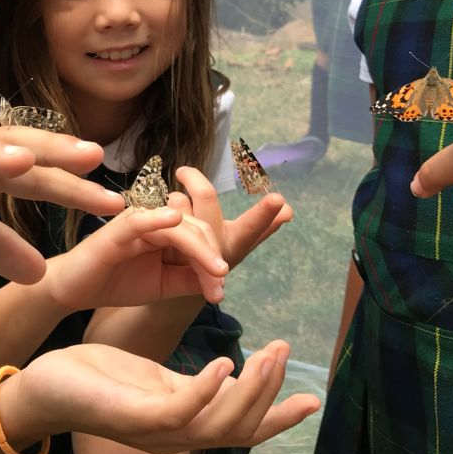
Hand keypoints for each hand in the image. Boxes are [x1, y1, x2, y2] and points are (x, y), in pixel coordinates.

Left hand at [9, 341, 320, 449]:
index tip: (313, 397)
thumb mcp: (153, 378)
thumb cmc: (96, 378)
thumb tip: (230, 372)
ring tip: (272, 353)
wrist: (43, 385)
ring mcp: (154, 429)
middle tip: (288, 352)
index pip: (242, 426)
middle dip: (272, 396)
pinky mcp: (132, 416)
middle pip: (240, 429)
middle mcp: (174, 434)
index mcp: (183, 420)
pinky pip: (180, 409)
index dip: (279, 416)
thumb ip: (191, 383)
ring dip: (251, 390)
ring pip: (218, 423)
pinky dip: (208, 390)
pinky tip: (227, 363)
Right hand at [47, 207, 229, 309]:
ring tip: (215, 270)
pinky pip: (142, 220)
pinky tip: (175, 219)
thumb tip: (220, 281)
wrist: (77, 290)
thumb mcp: (163, 285)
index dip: (215, 260)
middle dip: (212, 256)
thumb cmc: (117, 283)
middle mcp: (156, 221)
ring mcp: (138, 221)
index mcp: (168, 231)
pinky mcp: (118, 228)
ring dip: (200, 248)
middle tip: (218, 289)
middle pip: (196, 228)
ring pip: (178, 227)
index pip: (202, 237)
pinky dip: (159, 218)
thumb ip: (189, 279)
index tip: (220, 294)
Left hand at [173, 166, 291, 268]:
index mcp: (236, 242)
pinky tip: (164, 219)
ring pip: (180, 200)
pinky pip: (163, 209)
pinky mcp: (165, 242)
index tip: (280, 200)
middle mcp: (213, 244)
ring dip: (177, 198)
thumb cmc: (216, 253)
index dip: (265, 213)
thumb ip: (264, 225)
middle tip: (182, 170)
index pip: (254, 225)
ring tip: (174, 207)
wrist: (179, 283)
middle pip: (206, 195)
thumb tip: (289, 211)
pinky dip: (164, 208)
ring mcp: (188, 245)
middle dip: (194, 177)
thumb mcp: (240, 240)